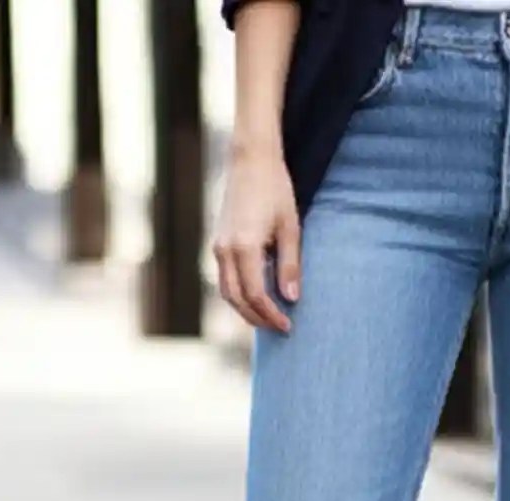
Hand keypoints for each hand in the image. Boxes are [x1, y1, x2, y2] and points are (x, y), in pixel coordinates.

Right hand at [211, 146, 299, 333]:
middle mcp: (224, 251)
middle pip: (236, 300)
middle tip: (280, 328)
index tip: (288, 326)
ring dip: (246, 309)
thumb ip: (290, 265)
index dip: (271, 315)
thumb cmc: (275, 191)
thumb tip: (292, 298)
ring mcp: (217, 247)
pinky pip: (225, 278)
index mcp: (243, 248)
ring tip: (269, 318)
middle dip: (257, 318)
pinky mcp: (218, 243)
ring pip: (227, 291)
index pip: (255, 295)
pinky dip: (239, 294)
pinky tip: (258, 297)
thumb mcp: (291, 228)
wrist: (250, 162)